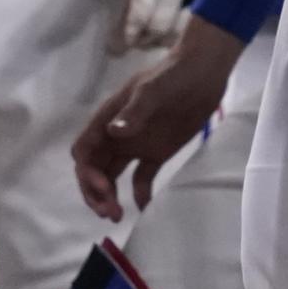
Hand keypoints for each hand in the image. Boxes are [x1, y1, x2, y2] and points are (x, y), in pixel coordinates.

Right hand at [72, 18, 241, 221]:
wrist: (202, 73)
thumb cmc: (173, 76)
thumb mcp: (152, 90)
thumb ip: (133, 112)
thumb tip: (113, 133)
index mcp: (108, 118)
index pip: (85, 151)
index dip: (88, 173)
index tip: (106, 188)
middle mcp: (116, 135)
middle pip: (94, 168)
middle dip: (95, 192)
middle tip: (110, 213)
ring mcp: (136, 144)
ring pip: (112, 175)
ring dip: (110, 196)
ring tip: (118, 216)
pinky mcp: (156, 152)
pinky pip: (141, 177)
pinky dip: (139, 193)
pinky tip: (145, 207)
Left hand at [76, 0, 219, 52]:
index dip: (131, 26)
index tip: (117, 46)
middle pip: (165, 16)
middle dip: (145, 38)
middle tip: (129, 48)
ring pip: (188, 20)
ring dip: (166, 38)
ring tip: (148, 44)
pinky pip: (204, 12)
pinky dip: (188, 28)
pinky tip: (176, 35)